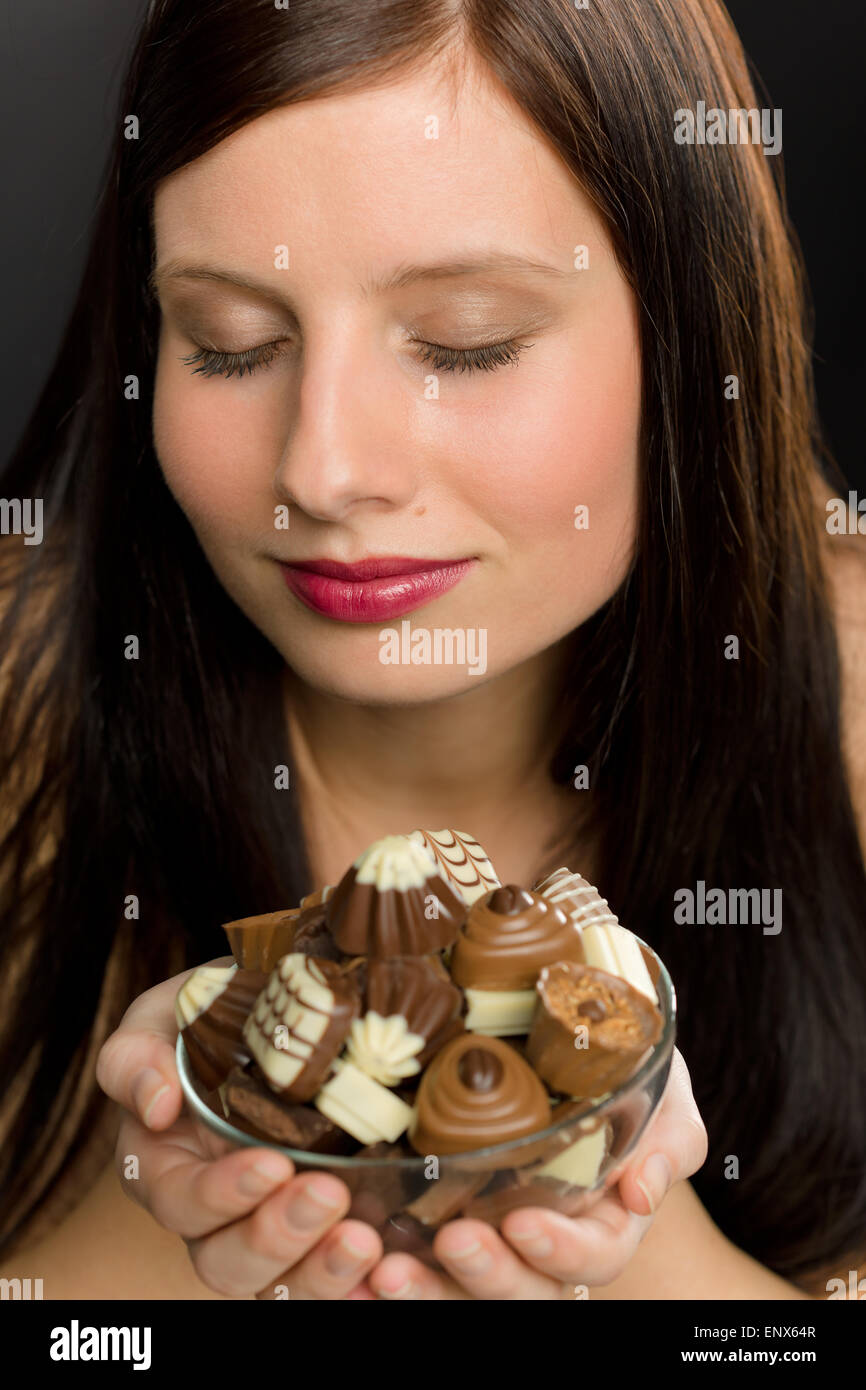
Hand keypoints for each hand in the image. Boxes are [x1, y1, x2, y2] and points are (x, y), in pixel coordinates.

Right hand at [96, 960, 382, 1298]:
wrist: (291, 1012)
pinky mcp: (324, 1235)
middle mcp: (214, 1214)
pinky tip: (389, 1268)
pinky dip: (359, 1287)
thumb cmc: (219, 1014)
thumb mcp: (168, 1015)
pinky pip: (332, 1281)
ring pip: (280, 1285)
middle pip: (226, 1262)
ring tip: (364, 1240)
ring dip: (321, 1272)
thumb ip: (138, 1054)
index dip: (220, 1195)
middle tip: (329, 1195)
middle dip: (276, 1237)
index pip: (180, 1203)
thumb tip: (155, 1104)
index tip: (272, 1164)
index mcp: (166, 1166)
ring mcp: (270, 1229)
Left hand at [357, 1047, 706, 1299]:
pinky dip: (381, 1275)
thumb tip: (642, 1190)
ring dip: (428, 1291)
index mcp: (606, 1214)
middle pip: (528, 1289)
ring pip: (464, 1292)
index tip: (524, 1223)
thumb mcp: (657, 1080)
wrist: (558, 1021)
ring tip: (387, 1270)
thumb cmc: (616, 1052)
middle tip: (454, 1240)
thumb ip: (667, 1134)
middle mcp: (548, 1236)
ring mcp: (491, 1232)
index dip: (564, 1252)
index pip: (597, 1256)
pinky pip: (415, 1263)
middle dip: (491, 1276)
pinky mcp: (437, 1214)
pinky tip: (354, 1268)